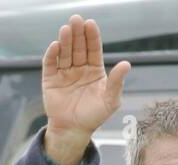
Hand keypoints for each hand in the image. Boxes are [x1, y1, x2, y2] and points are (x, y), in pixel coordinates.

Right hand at [43, 14, 130, 161]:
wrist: (73, 131)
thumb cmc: (94, 117)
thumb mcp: (110, 101)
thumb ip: (117, 82)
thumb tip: (126, 64)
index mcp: (94, 70)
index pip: (93, 49)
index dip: (92, 37)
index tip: (90, 24)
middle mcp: (79, 68)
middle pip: (78, 47)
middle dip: (77, 33)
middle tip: (76, 20)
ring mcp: (64, 72)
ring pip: (65, 52)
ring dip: (65, 40)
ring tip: (66, 30)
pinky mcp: (50, 79)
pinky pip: (51, 64)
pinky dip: (52, 54)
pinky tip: (56, 46)